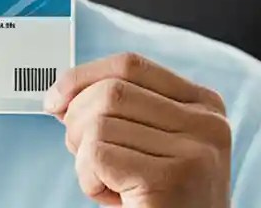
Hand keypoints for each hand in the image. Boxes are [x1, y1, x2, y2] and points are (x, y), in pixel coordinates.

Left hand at [43, 53, 230, 207]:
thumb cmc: (160, 198)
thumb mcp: (147, 144)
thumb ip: (118, 111)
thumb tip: (61, 95)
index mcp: (204, 105)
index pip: (130, 65)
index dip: (82, 77)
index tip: (54, 100)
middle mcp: (207, 123)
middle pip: (110, 91)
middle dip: (78, 122)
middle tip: (86, 157)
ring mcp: (193, 151)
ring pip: (99, 123)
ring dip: (86, 158)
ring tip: (110, 183)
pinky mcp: (170, 178)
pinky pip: (98, 155)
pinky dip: (89, 179)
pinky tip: (114, 197)